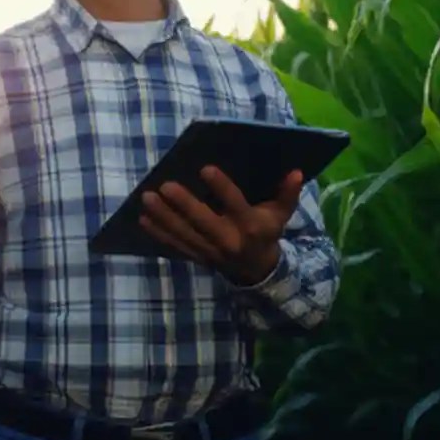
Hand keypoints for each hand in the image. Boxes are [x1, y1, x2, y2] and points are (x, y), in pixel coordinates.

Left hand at [138, 166, 303, 285]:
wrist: (256, 270)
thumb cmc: (266, 232)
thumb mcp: (280, 214)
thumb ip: (287, 193)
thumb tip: (296, 171)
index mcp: (251, 226)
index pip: (235, 204)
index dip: (222, 188)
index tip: (206, 168)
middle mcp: (229, 239)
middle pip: (203, 221)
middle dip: (183, 204)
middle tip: (164, 186)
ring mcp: (210, 250)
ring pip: (184, 233)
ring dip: (164, 217)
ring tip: (147, 198)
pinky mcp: (196, 256)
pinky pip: (175, 244)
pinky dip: (158, 232)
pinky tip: (143, 218)